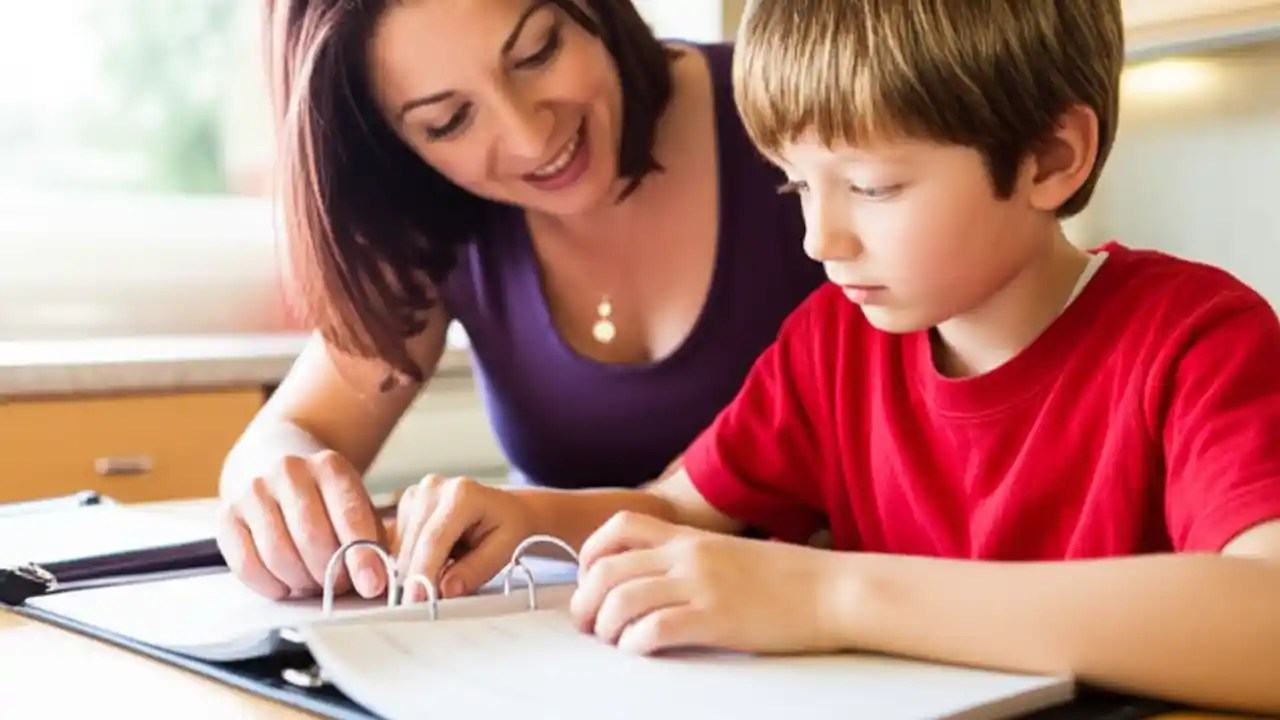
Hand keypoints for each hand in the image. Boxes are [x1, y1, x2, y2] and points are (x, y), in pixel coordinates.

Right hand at [216, 450, 385, 600]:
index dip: (361, 556)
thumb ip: (371, 541)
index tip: (372, 585)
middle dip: (329, 574)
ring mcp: (253, 491)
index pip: (349, 515)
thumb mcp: (357, 507)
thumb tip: (375, 583)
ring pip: (278, 554)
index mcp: (330, 466)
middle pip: (311, 537)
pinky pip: (246, 563)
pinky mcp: (227, 514)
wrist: (274, 465)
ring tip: (313, 585)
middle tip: (339, 587)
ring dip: (300, 582)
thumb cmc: (326, 500)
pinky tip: (284, 586)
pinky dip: (268, 585)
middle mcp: (289, 471)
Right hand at [392, 475, 536, 601]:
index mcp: (461, 494)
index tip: (415, 602)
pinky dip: (412, 561)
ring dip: (415, 570)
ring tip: (447, 568)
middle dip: (418, 579)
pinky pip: (397, 545)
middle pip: (411, 546)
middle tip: (433, 603)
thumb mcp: (505, 549)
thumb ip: (475, 570)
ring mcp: (416, 494)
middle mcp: (433, 488)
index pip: (433, 540)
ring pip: (400, 549)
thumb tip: (445, 590)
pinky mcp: (405, 505)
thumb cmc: (511, 526)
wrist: (508, 508)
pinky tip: (435, 560)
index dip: (422, 573)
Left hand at [570, 512, 846, 655]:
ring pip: (621, 600)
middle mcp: (687, 556)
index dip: (589, 554)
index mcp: (690, 536)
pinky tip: (640, 650)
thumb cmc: (790, 578)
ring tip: (611, 641)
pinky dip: (634, 644)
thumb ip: (693, 558)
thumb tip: (657, 580)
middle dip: (584, 599)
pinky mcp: (714, 619)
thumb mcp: (731, 553)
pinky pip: (654, 630)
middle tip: (586, 623)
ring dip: (604, 626)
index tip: (589, 581)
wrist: (835, 591)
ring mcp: (700, 586)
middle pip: (607, 568)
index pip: (619, 527)